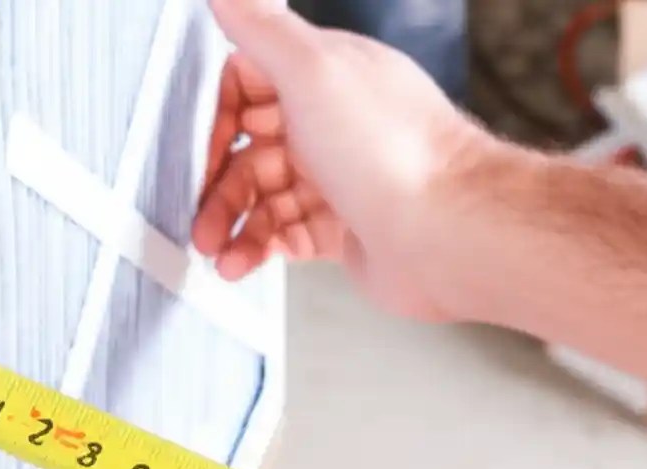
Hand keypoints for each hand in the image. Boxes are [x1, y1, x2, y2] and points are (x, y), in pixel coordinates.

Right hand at [195, 0, 491, 320]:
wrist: (448, 235)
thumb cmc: (393, 153)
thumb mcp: (315, 72)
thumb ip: (264, 28)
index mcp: (325, 77)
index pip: (246, 84)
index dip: (216, 117)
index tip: (201, 146)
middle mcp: (330, 123)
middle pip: (247, 147)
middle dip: (216, 182)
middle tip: (197, 211)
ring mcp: (335, 178)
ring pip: (260, 197)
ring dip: (228, 222)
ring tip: (213, 248)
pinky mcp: (341, 227)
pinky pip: (280, 235)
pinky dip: (253, 249)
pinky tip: (237, 263)